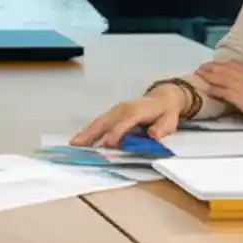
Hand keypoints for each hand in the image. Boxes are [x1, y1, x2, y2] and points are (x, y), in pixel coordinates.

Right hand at [70, 84, 188, 147]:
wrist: (163, 98)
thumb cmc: (165, 113)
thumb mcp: (169, 121)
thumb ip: (161, 129)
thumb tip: (153, 135)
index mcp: (137, 111)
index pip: (124, 123)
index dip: (116, 132)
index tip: (107, 143)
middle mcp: (122, 109)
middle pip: (105, 121)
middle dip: (92, 133)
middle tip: (78, 144)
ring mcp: (115, 110)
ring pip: (98, 122)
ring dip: (86, 133)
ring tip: (74, 143)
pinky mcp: (112, 114)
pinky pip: (99, 122)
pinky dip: (88, 130)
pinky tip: (81, 139)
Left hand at [196, 60, 242, 128]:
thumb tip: (237, 79)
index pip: (232, 63)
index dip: (218, 63)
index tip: (210, 64)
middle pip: (223, 69)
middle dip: (209, 68)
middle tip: (199, 69)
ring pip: (221, 78)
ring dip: (207, 77)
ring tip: (198, 76)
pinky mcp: (240, 98)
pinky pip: (223, 92)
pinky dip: (213, 90)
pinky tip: (207, 91)